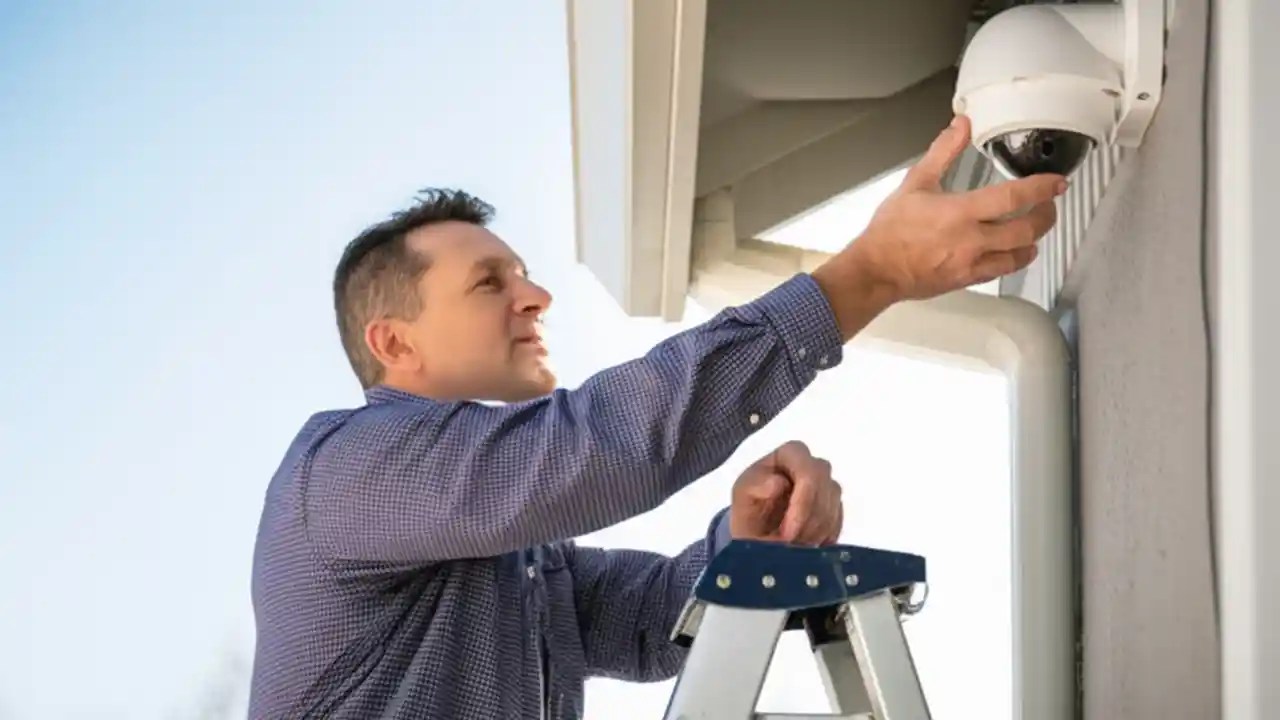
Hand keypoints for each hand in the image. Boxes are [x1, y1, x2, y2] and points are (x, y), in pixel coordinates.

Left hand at [729, 441, 842, 545]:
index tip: (787, 533)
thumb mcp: (742, 495)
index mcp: (790, 454)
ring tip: (791, 547)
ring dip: (814, 534)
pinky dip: (822, 539)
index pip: (809, 472)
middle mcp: (814, 465)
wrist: (755, 532)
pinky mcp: (835, 509)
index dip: (803, 504)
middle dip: (809, 522)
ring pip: (833, 510)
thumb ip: (755, 486)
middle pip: (827, 489)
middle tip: (790, 545)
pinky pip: (837, 524)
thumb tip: (777, 483)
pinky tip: (804, 546)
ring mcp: (828, 487)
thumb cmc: (749, 508)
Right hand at [812, 115, 1066, 337]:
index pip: (1013, 197)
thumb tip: (960, 125)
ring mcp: (972, 262)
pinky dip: (1015, 259)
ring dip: (1034, 239)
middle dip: (1046, 215)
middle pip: (1026, 229)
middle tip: (1049, 204)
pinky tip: (1015, 251)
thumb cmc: (891, 230)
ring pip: (1020, 254)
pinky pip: (1002, 270)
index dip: (1041, 187)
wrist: (876, 270)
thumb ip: (943, 152)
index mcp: (960, 212)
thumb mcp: (915, 183)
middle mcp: (971, 240)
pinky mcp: (968, 279)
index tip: (1057, 182)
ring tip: (1036, 229)